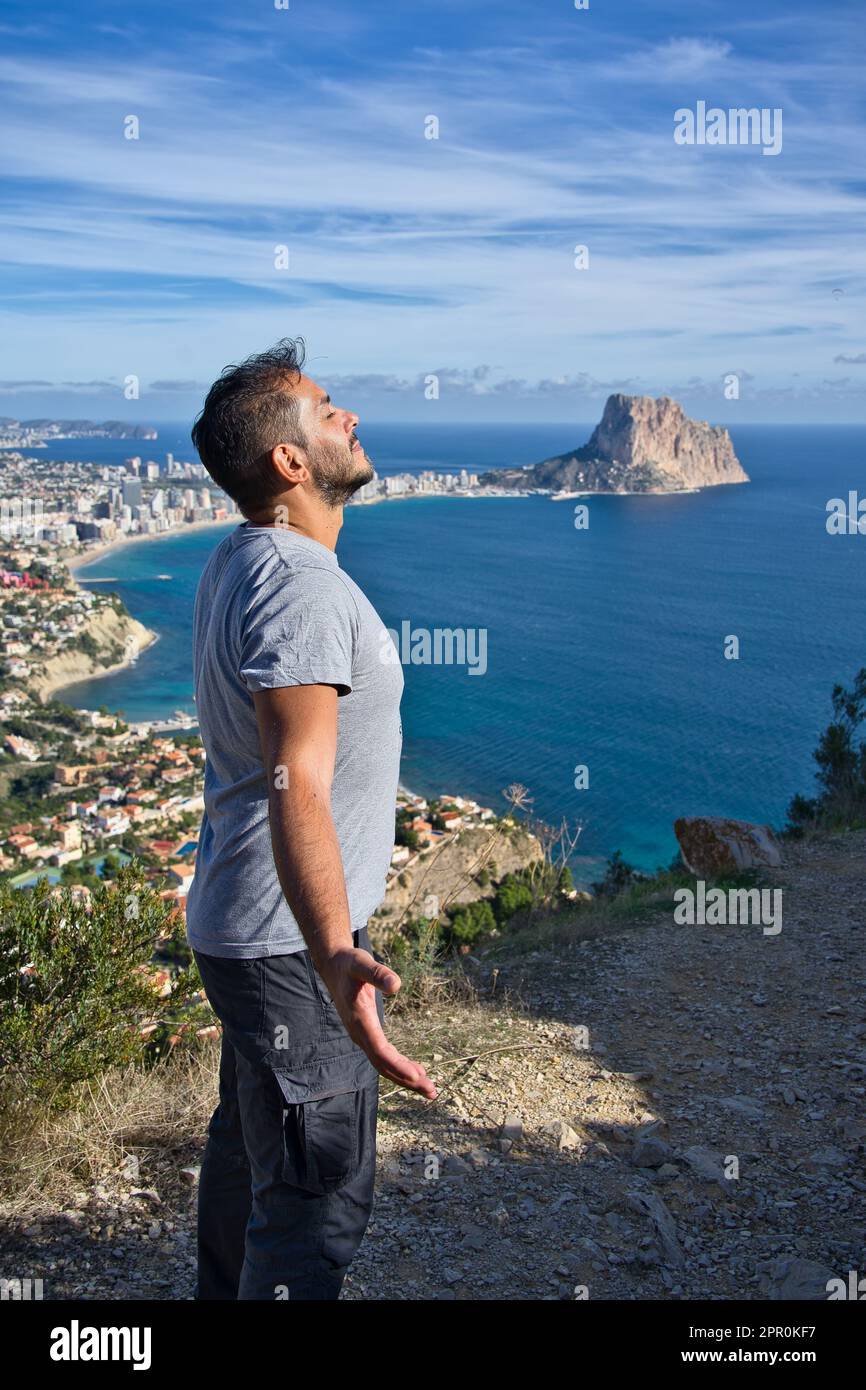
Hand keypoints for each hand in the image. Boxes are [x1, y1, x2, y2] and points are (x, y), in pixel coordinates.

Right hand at [316, 947, 436, 1098]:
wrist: (333, 966)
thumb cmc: (349, 963)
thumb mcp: (362, 963)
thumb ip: (378, 974)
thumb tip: (396, 985)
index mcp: (359, 1020)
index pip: (380, 1050)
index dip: (398, 1065)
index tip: (417, 1076)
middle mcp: (359, 1033)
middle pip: (384, 1065)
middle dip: (407, 1079)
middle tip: (432, 1092)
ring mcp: (362, 1036)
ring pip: (384, 1064)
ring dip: (405, 1078)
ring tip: (429, 1089)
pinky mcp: (367, 1034)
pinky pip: (383, 1057)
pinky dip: (399, 1067)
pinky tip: (415, 1072)